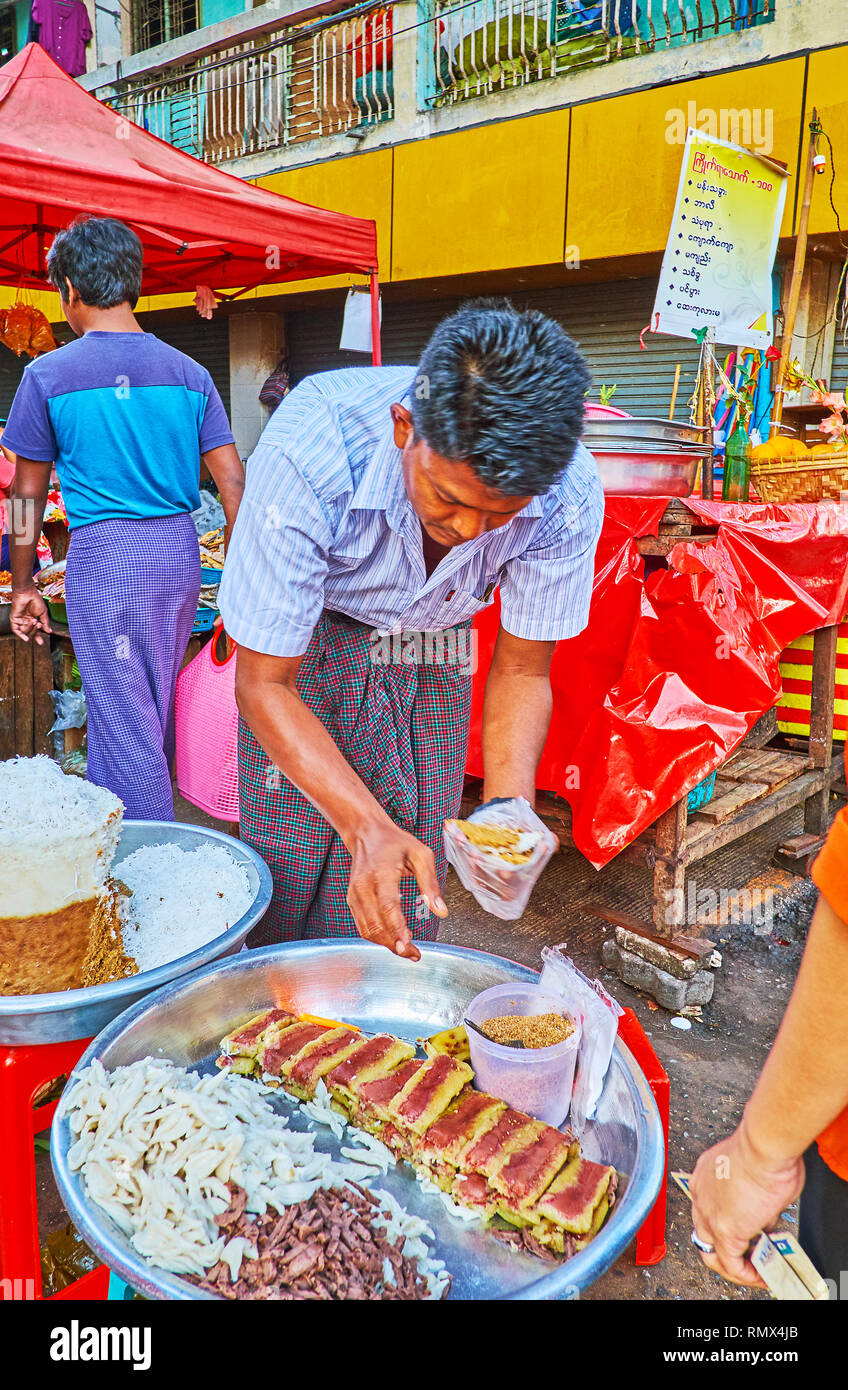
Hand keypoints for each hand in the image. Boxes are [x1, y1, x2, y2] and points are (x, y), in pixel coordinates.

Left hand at [10, 586, 51, 644]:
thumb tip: (49, 631)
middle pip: (30, 632)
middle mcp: (26, 621)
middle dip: (35, 634)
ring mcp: (20, 620)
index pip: (35, 631)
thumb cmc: (35, 600)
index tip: (42, 643)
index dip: (38, 637)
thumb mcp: (43, 613)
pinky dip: (21, 635)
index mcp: (33, 619)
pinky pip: (16, 630)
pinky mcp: (14, 619)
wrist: (27, 593)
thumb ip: (45, 623)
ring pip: (24, 631)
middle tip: (40, 630)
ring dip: (30, 629)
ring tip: (34, 621)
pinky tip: (27, 639)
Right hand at [346, 820, 447, 961]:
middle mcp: (363, 886)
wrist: (366, 834)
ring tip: (407, 949)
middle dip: (395, 944)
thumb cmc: (396, 843)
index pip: (388, 906)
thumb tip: (441, 911)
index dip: (398, 929)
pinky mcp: (352, 901)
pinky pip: (363, 926)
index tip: (409, 945)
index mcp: (381, 873)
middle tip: (414, 954)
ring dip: (387, 944)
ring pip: (367, 930)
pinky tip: (394, 939)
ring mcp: (354, 895)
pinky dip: (378, 937)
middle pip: (376, 924)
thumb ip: (431, 883)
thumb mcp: (421, 855)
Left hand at [689, 1121, 804, 1287]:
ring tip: (757, 1269)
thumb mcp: (754, 1171)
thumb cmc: (764, 1148)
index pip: (709, 1207)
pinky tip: (761, 1275)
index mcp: (706, 1175)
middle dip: (726, 1247)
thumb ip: (755, 1197)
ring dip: (736, 1265)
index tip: (746, 1229)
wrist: (764, 1145)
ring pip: (713, 1253)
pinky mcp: (725, 1231)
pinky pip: (732, 1265)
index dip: (729, 1221)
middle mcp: (701, 1195)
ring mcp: (710, 1215)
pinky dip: (746, 1274)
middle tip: (748, 1254)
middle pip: (704, 1233)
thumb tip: (765, 1214)